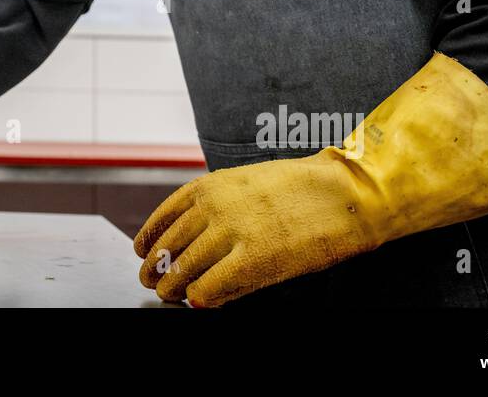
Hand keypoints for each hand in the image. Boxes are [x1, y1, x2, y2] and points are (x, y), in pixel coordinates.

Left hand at [134, 150, 375, 306]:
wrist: (345, 193)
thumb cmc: (301, 189)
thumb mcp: (248, 184)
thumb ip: (217, 205)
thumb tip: (191, 238)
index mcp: (210, 185)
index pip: (163, 216)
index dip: (148, 238)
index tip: (143, 251)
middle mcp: (213, 207)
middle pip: (168, 246)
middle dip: (155, 267)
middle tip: (151, 281)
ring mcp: (231, 233)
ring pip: (182, 269)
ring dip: (172, 287)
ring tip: (171, 295)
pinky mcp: (252, 260)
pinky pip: (209, 288)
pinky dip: (200, 298)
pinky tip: (201, 301)